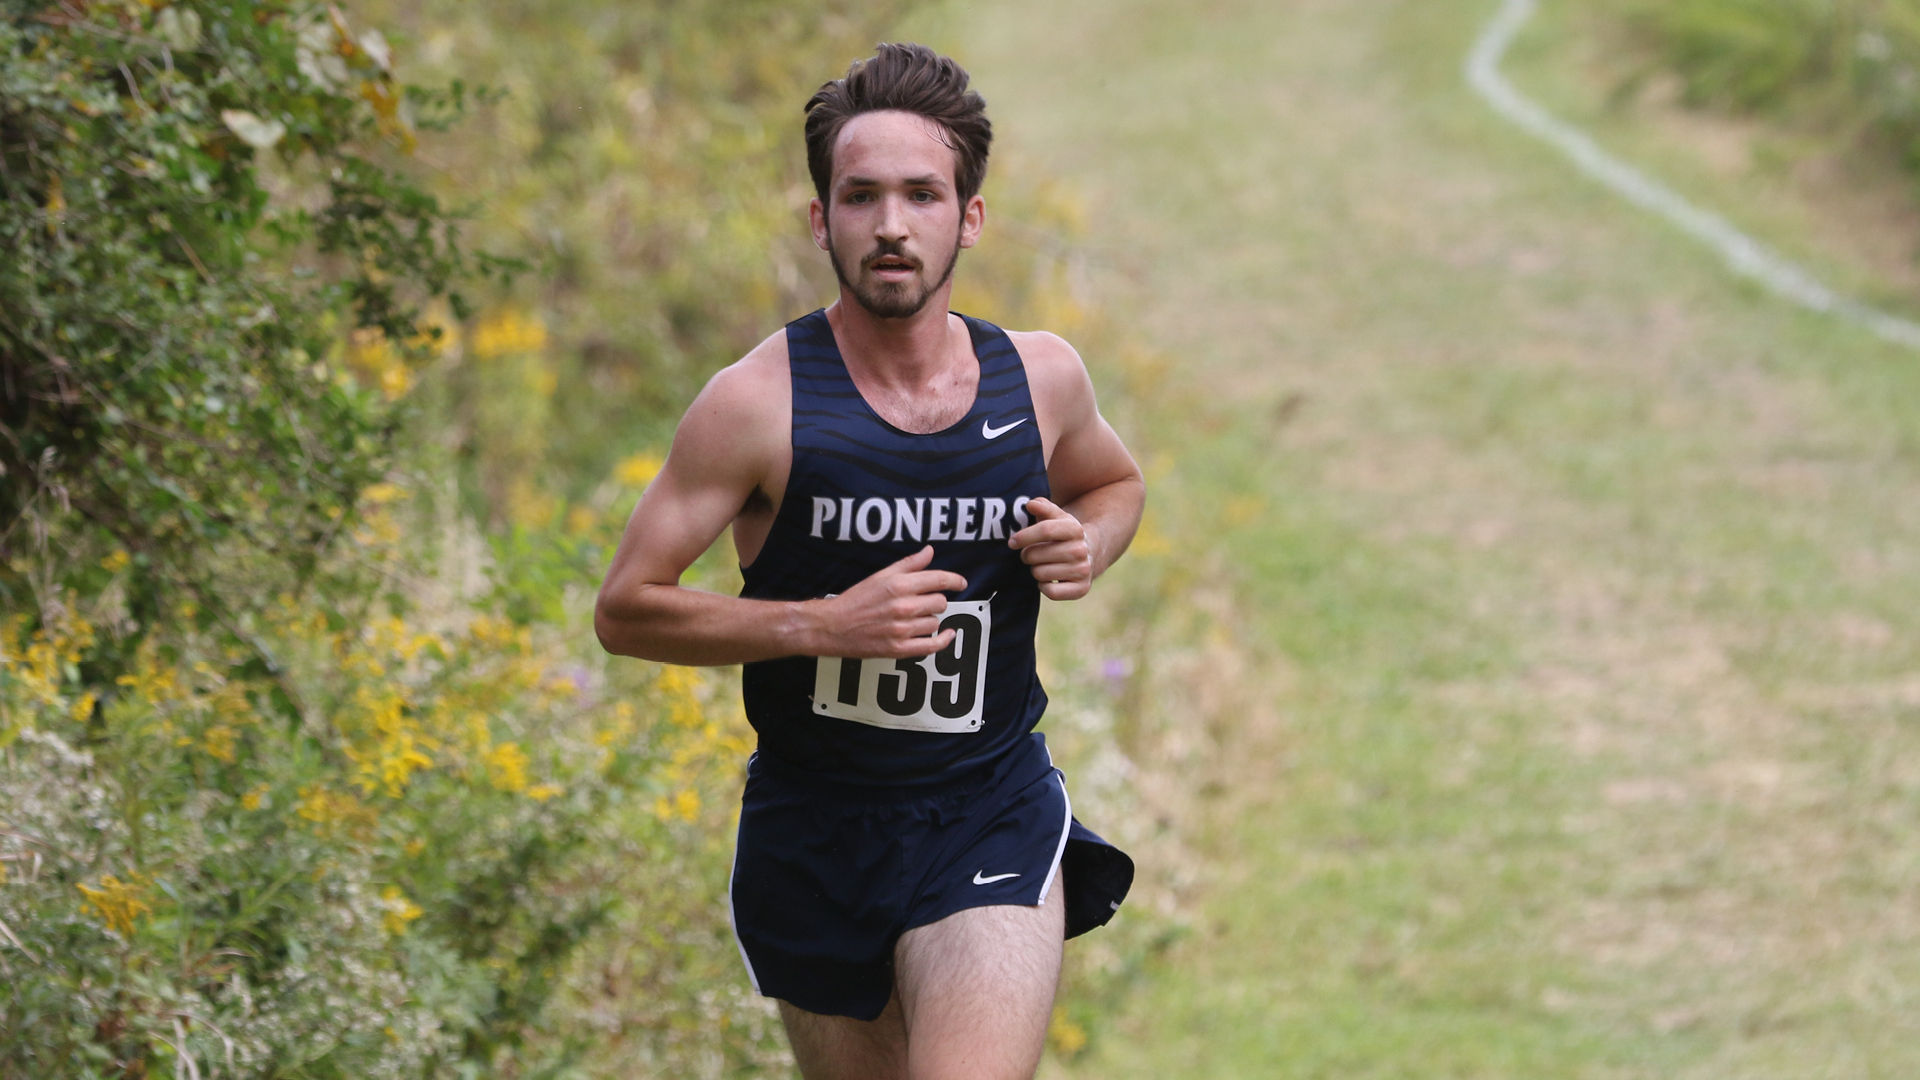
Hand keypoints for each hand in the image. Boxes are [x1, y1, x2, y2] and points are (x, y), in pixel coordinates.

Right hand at [810, 545, 967, 657]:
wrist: (832, 626)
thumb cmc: (855, 600)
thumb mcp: (880, 576)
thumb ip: (909, 564)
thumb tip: (929, 551)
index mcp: (899, 585)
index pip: (939, 580)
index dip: (955, 581)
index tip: (960, 583)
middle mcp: (903, 606)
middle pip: (940, 602)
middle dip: (935, 600)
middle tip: (923, 602)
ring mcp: (902, 629)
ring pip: (935, 622)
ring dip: (929, 619)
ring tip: (914, 618)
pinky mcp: (899, 648)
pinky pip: (932, 646)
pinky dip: (943, 641)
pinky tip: (946, 635)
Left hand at [1010, 497, 1093, 599]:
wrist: (1090, 554)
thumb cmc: (1064, 535)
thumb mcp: (1057, 518)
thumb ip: (1043, 507)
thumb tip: (1030, 504)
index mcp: (1074, 529)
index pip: (1045, 530)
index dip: (1025, 536)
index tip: (1012, 542)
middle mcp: (1080, 550)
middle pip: (1037, 554)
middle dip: (1027, 555)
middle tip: (1030, 555)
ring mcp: (1083, 570)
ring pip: (1040, 573)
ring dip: (1035, 570)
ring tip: (1042, 565)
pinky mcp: (1082, 589)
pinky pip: (1050, 592)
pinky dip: (1044, 586)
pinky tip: (1048, 579)